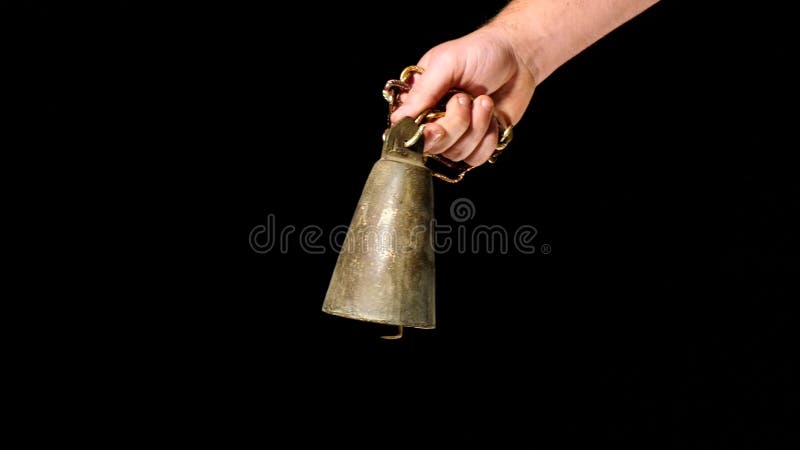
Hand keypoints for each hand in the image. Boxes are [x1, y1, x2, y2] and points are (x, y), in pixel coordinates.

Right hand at [390, 26, 535, 165]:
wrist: (518, 57)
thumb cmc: (480, 52)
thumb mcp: (447, 63)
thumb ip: (423, 91)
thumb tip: (398, 119)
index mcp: (419, 99)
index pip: (406, 129)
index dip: (420, 134)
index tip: (434, 127)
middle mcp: (433, 119)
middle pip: (431, 146)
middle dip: (453, 126)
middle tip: (463, 99)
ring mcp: (456, 133)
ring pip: (456, 153)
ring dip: (475, 127)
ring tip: (482, 101)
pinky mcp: (477, 142)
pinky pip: (476, 157)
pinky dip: (488, 138)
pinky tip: (492, 115)